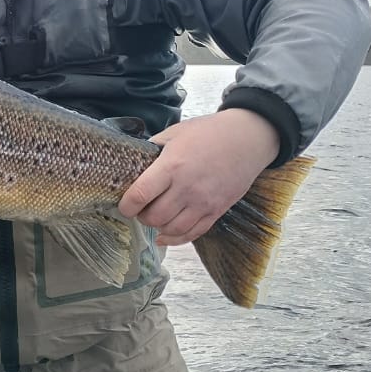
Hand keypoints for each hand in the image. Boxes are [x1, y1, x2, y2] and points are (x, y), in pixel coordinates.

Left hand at [118, 109, 280, 245]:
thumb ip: (153, 149)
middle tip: (140, 208)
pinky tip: (165, 236)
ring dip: (158, 227)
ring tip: (154, 217)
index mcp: (172, 166)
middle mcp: (187, 188)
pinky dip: (175, 238)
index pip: (141, 194)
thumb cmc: (209, 133)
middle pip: (154, 216)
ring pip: (172, 229)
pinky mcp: (216, 211)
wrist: (247, 139)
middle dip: (141, 216)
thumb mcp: (175, 133)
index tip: (123, 205)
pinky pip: (192, 234)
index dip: (127, 205)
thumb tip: (134, 162)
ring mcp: (203, 202)